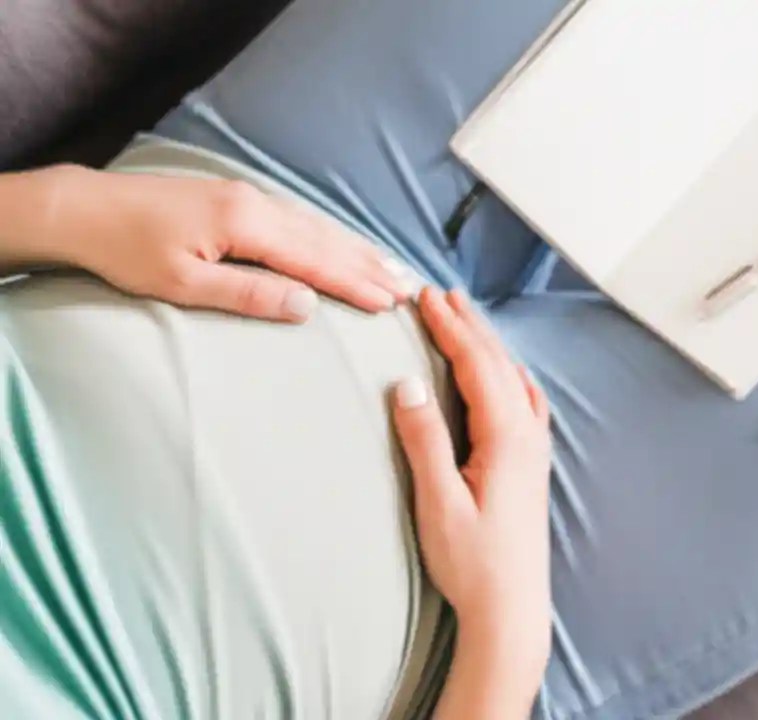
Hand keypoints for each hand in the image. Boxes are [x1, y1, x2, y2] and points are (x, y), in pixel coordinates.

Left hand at [37, 166, 414, 320]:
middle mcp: (255, 204)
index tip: (391, 302)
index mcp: (245, 225)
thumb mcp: (185, 284)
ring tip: (390, 266)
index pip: (315, 261)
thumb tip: (307, 306)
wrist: (85, 208)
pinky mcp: (237, 198)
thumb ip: (249, 294)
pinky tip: (341, 244)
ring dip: (355, 248)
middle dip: (369, 264)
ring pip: (316, 226)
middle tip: (408, 287)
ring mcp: (247, 196)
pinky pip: (298, 218)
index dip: (356, 283)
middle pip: (325, 239)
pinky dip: (328, 235)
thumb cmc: (128, 251)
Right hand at [392, 287, 551, 716]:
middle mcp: (528, 436)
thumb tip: (408, 383)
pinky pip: (525, 402)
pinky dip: (507, 374)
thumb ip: (424, 441)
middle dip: (468, 325)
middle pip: (499, 364)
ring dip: (487, 345)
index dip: (449, 328)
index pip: (477, 365)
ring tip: (464, 319)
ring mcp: (535, 451)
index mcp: (506, 438)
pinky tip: (503, 375)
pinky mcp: (532, 466)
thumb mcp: (437, 503)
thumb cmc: (472, 562)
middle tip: (440, 292)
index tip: (425, 297)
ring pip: (514, 379)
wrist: (512, 608)